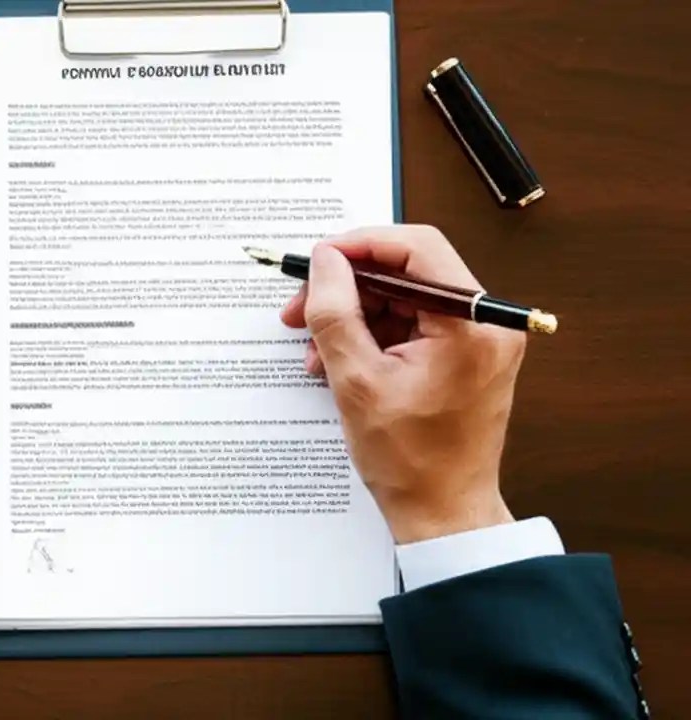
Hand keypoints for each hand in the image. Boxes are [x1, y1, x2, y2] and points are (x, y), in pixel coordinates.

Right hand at [280, 225, 526, 543]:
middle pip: (407, 271)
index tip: (320, 259)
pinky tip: (337, 359)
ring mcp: (478, 340)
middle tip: (302, 306)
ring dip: (353, 315)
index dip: (360, 246)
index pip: (416, 249)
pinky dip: (372, 335)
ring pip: (403, 298)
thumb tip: (325, 262)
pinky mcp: (464, 356)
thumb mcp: (356, 381)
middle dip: (348, 286)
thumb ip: (335, 313)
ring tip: (315, 347)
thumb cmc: (411, 463)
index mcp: (471, 326)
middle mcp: (485, 325)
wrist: (443, 513)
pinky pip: (411, 325)